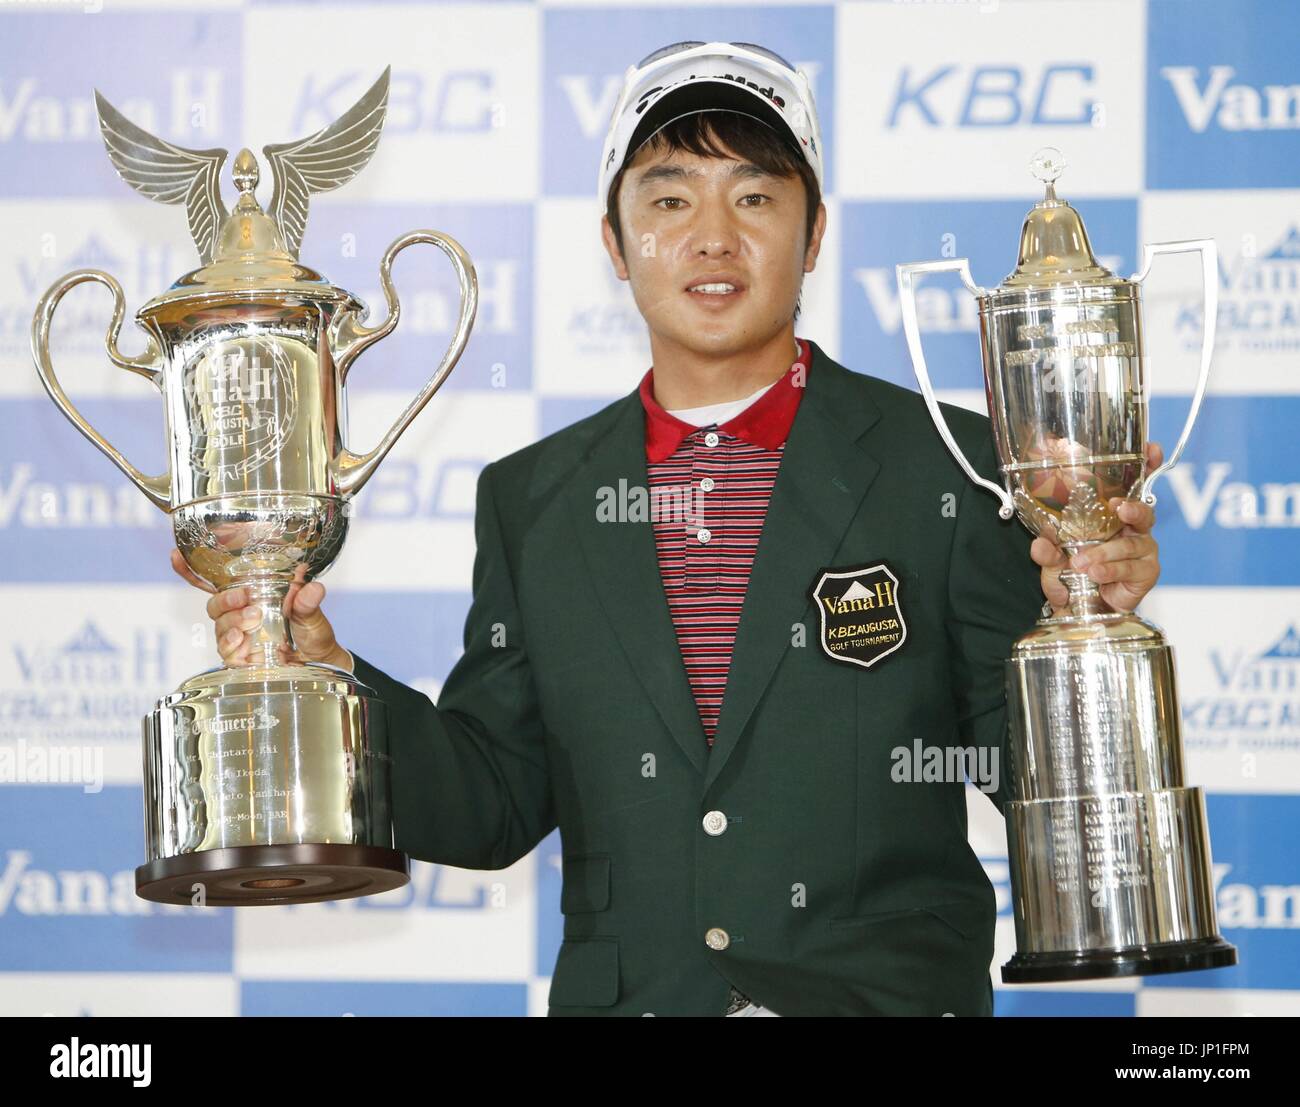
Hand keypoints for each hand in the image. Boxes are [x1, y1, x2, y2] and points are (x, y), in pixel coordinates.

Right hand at [170, 549, 351, 669]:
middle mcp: (239, 614)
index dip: (191, 570)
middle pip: (214, 605)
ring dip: (233, 623)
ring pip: (220, 627)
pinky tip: (242, 642)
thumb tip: (311, 587)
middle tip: (245, 599)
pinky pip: (226, 652)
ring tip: (252, 621)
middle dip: (226, 600)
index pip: (215, 582)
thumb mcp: (312, 613)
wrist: (320, 660)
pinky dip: (232, 646)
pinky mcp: (241, 657)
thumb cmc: (312, 631)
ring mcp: (238, 636)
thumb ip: (307, 601)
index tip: (176, 554)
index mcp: (251, 595)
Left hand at [1031, 440, 1163, 615]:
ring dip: (1103, 553)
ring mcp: (1144, 550)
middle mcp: (1134, 529)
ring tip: (1081, 563)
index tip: (1152, 449)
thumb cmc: (1074, 573)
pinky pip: (1130, 569)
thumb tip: (1040, 543)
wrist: (1081, 609)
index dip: (1148, 465)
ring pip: (1129, 544)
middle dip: (1133, 509)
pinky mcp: (1146, 573)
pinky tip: (1095, 574)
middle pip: (1144, 511)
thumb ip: (1047, 550)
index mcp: (1114, 515)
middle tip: (1119, 508)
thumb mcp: (1054, 559)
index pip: (1135, 485)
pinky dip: (1110, 571)